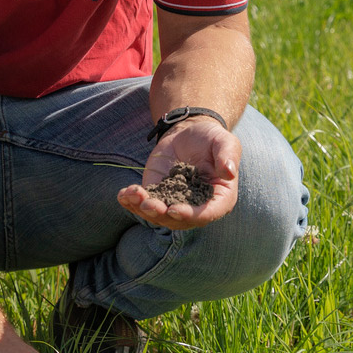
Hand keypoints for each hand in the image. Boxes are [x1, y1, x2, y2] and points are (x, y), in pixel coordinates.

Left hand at [117, 118, 239, 229]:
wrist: (189, 132)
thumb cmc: (211, 138)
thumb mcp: (224, 141)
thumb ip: (227, 156)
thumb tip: (229, 172)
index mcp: (219, 198)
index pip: (208, 213)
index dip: (191, 215)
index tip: (174, 210)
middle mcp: (196, 206)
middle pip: (179, 220)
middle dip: (162, 214)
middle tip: (148, 204)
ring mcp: (174, 202)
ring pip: (158, 215)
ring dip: (143, 209)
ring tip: (132, 195)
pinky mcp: (156, 194)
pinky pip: (143, 204)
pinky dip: (131, 202)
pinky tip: (123, 195)